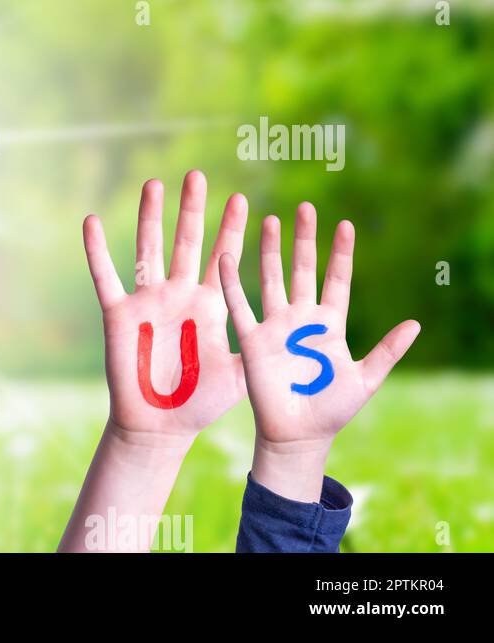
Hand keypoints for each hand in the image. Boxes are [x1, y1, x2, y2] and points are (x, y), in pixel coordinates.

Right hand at [62, 171, 246, 550]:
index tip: (242, 199)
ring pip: (149, 249)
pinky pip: (106, 276)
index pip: (223, 257)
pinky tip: (90, 222)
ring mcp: (148, 302)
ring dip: (150, 217)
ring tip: (154, 184)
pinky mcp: (120, 314)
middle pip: (187, 242)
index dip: (232, 229)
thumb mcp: (244, 373)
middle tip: (198, 175)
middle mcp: (179, 296)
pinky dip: (96, 250)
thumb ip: (268, 348)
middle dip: (193, 209)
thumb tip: (314, 339)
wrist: (161, 425)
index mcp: (210, 305)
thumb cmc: (202, 403)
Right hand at [219, 203, 419, 500]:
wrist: (297, 435)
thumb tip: (416, 324)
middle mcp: (302, 320)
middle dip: (304, 240)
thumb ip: (387, 351)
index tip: (344, 225)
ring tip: (270, 220)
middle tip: (305, 209)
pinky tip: (226, 257)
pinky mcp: (252, 340)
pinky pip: (240, 306)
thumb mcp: (366, 379)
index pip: (336, 280)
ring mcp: (276, 327)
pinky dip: (232, 282)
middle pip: (303, 270)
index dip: (340, 254)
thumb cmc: (332, 411)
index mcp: (331, 326)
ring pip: (272, 279)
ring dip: (270, 251)